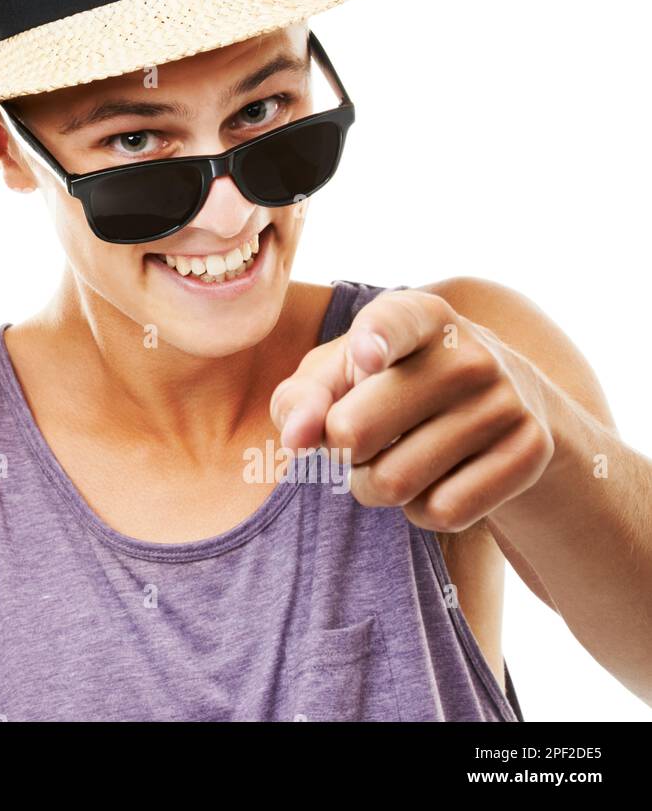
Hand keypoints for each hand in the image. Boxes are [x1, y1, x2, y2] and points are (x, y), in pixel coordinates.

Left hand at [268, 289, 555, 530]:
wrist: (500, 404)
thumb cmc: (390, 384)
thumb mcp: (340, 374)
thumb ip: (301, 397)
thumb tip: (296, 437)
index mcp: (417, 315)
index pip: (393, 323)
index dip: (375, 341)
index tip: (367, 356)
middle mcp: (468, 353)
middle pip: (356, 432)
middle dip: (338, 451)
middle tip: (356, 441)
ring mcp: (506, 402)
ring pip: (394, 482)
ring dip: (372, 486)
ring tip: (395, 458)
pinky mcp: (530, 452)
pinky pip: (442, 512)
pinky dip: (422, 510)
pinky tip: (438, 478)